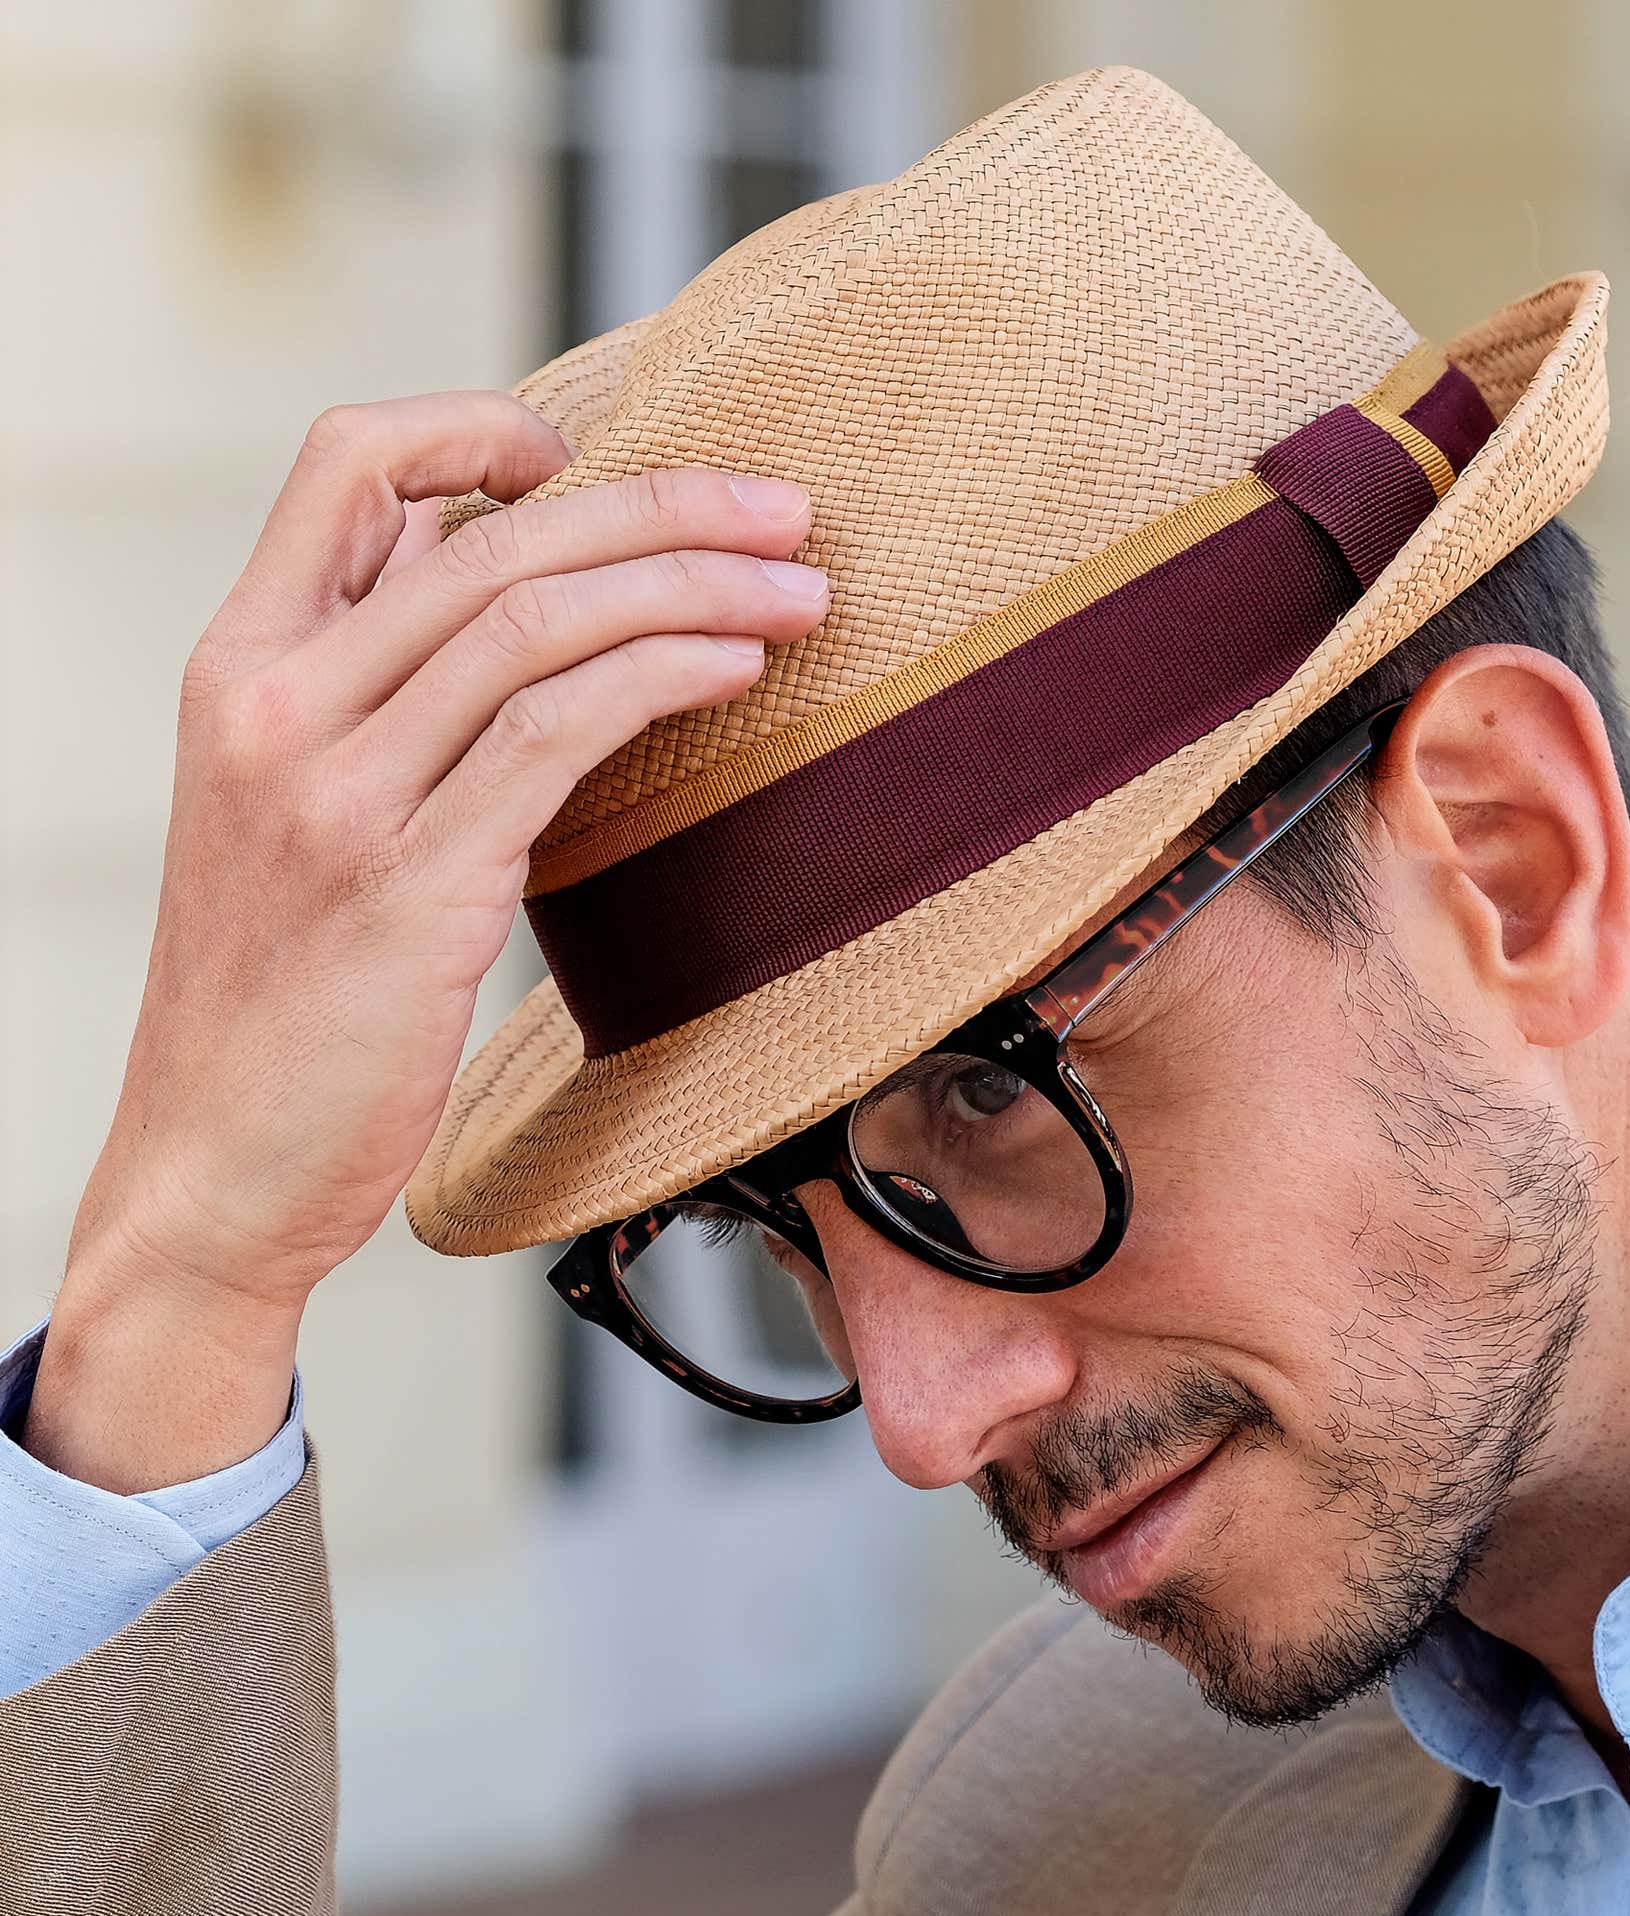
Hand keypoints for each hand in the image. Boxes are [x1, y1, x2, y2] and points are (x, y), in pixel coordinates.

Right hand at [29, 391, 827, 1486]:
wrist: (213, 1161)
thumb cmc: (279, 989)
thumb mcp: (288, 807)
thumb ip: (373, 687)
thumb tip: (488, 584)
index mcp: (239, 666)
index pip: (343, 462)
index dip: (474, 426)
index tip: (589, 458)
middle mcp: (274, 706)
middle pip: (492, 535)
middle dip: (662, 504)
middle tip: (784, 509)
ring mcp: (335, 795)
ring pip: (536, 619)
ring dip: (694, 586)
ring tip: (802, 589)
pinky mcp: (409, 887)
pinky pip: (555, 732)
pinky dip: (662, 676)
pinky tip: (738, 668)